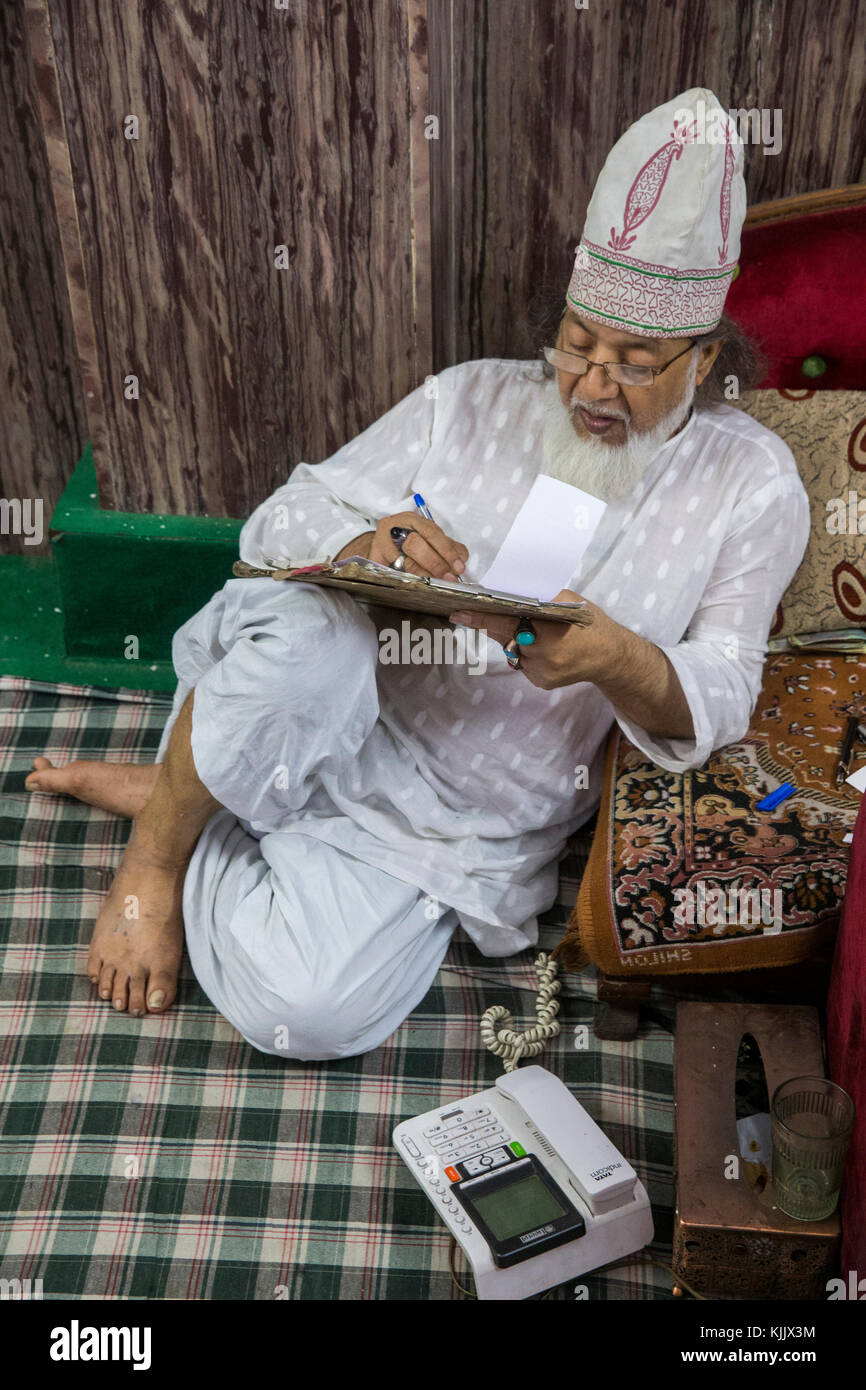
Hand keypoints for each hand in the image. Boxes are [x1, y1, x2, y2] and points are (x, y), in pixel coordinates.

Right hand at [337, 513, 468, 580]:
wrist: (384, 547)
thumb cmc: (409, 542)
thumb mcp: (429, 539)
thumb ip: (447, 546)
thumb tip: (461, 558)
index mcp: (412, 519)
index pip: (431, 532)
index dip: (447, 550)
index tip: (459, 566)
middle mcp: (395, 527)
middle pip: (415, 545)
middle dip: (435, 563)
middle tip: (449, 578)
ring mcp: (381, 543)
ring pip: (404, 561)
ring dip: (424, 574)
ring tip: (437, 583)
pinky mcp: (374, 558)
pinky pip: (393, 572)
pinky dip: (408, 579)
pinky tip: (419, 585)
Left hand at [449, 589, 623, 689]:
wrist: (611, 657)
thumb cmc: (590, 624)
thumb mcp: (571, 601)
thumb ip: (542, 597)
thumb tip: (510, 592)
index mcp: (548, 630)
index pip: (506, 621)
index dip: (480, 617)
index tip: (458, 612)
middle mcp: (542, 654)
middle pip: (506, 636)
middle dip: (496, 625)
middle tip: (474, 613)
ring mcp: (541, 672)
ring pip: (514, 651)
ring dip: (517, 639)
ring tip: (541, 634)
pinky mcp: (541, 683)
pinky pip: (524, 663)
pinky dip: (528, 653)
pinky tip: (547, 649)